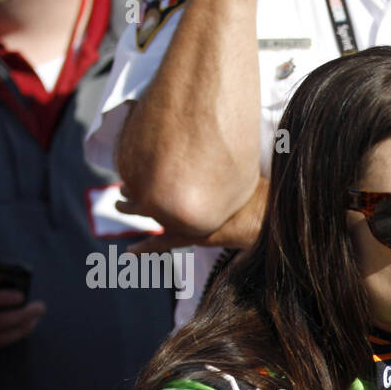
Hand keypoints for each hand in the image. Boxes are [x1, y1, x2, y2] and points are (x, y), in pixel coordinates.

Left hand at [118, 178, 266, 253]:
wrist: (273, 217)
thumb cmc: (262, 195)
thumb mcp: (240, 173)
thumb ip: (222, 164)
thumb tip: (220, 138)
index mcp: (198, 176)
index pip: (164, 169)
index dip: (148, 168)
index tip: (136, 164)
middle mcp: (191, 193)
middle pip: (155, 187)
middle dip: (138, 186)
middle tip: (123, 184)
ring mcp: (193, 216)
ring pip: (154, 211)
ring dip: (133, 208)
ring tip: (117, 205)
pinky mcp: (197, 236)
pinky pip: (166, 242)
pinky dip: (148, 247)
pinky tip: (131, 251)